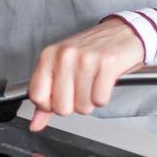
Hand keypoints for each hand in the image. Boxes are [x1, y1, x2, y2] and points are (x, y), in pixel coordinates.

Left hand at [26, 17, 145, 131]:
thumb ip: (46, 97)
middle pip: (61, 107)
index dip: (50, 105)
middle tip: (81, 89)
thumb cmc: (91, 50)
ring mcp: (86, 59)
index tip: (60, 97)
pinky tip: (104, 82)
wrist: (122, 32)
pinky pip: (100, 100)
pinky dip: (104, 97)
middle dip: (73, 105)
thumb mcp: (62, 67)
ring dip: (90, 101)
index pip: (37, 96)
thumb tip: (35, 125)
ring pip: (82, 107)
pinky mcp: (107, 64)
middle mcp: (65, 56)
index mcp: (49, 55)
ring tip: (94, 83)